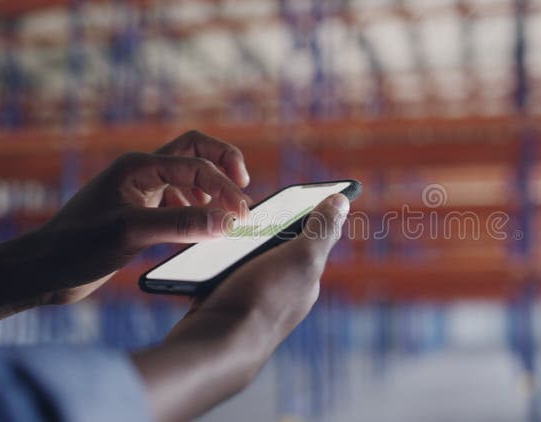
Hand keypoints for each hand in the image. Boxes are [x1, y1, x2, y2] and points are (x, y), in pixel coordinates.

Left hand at [40, 130, 251, 303]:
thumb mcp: (133, 233)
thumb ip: (183, 223)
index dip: (224, 189)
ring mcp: (140, 191)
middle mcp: (141, 172)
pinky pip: (178, 198)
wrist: (42, 271)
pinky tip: (200, 227)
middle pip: (195, 150)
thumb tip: (228, 221)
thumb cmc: (76, 248)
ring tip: (226, 212)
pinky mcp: (139, 211)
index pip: (196, 166)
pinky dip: (197, 207)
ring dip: (211, 187)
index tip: (242, 217)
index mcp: (138, 167)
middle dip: (224, 164)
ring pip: (188, 174)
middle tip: (244, 188)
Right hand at [132, 194, 349, 421]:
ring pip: (240, 258)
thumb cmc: (262, 300)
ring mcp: (249, 299)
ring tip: (218, 227)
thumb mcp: (301, 258)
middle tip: (240, 210)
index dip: (297, 213)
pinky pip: (215, 274)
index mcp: (304, 279)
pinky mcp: (219, 304)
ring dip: (230, 243)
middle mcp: (280, 291)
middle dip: (258, 227)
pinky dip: (209, 262)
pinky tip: (199, 255)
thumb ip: (321, 230)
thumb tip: (341, 201)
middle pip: (270, 245)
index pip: (307, 237)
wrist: (215, 346)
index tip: (282, 194)